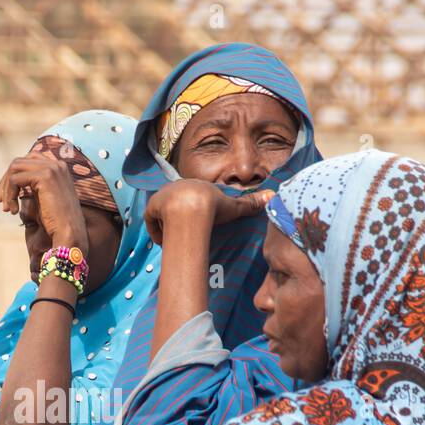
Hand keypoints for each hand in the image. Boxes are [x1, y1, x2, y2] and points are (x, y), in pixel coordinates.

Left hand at [0, 154, 88, 254]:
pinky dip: (9, 195)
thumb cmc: (56, 223)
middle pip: (19, 162)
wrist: (69, 235)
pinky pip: (15, 180)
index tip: (4, 196)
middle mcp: (56, 164)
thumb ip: (33, 186)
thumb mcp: (43, 198)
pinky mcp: (44, 176)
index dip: (12, 176)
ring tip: (6, 208)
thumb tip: (13, 180)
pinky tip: (14, 211)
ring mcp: (52, 168)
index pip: (28, 161)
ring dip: (5, 189)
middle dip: (5, 180)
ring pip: (14, 169)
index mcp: (58, 168)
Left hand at [144, 180, 272, 246]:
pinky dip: (157, 232)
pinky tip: (166, 239)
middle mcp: (175, 187)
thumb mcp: (234, 207)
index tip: (193, 225)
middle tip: (185, 235)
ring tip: (177, 239)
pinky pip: (151, 221)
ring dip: (166, 228)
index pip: (187, 199)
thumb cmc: (216, 208)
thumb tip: (274, 196)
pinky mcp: (152, 206)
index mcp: (192, 185)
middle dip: (177, 221)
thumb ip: (251, 204)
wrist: (195, 207)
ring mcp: (162, 196)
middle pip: (172, 207)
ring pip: (161, 215)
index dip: (189, 213)